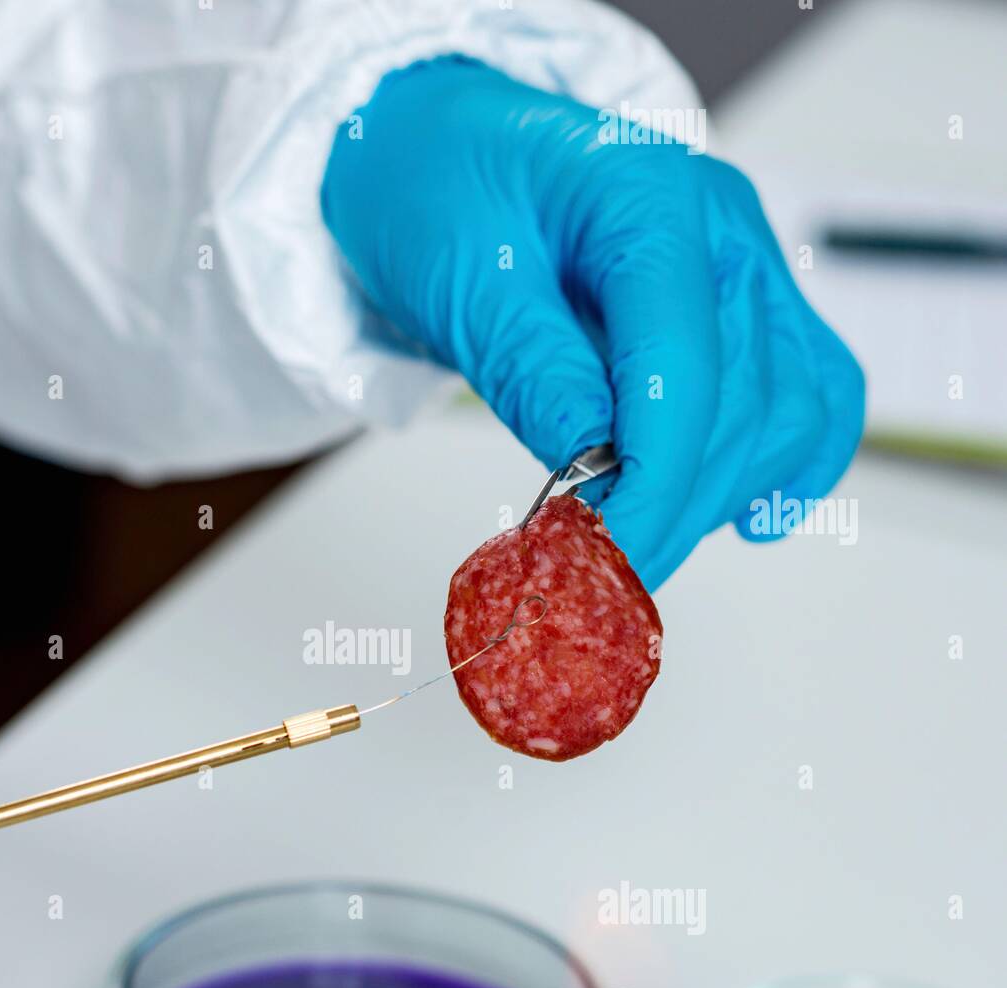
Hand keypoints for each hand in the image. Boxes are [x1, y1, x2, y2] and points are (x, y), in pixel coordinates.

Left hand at [322, 56, 864, 590]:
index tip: (609, 559)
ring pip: (785, 410)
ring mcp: (740, 267)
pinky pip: (808, 392)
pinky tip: (748, 521)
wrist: (438, 151)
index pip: (685, 369)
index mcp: (650, 200)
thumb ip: (538, 376)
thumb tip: (594, 480)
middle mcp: (719, 230)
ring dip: (715, 497)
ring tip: (633, 543)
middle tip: (598, 575)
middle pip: (741, 402)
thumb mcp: (462, 282)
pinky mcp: (739, 309)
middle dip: (673, 506)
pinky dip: (786, 465)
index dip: (653, 482)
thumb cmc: (439, 190)